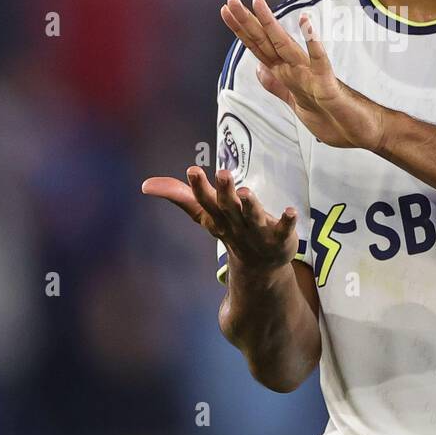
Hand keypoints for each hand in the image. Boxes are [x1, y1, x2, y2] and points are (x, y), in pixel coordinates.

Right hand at [141, 167, 298, 275]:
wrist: (259, 265)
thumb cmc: (230, 229)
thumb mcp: (205, 213)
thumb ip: (180, 196)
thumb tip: (146, 185)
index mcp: (217, 217)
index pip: (205, 201)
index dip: (199, 186)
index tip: (192, 169)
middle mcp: (236, 223)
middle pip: (229, 206)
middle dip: (225, 191)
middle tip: (223, 173)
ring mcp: (257, 232)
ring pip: (253, 217)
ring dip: (251, 205)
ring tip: (246, 191)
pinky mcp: (280, 237)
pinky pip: (283, 229)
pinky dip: (287, 222)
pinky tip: (290, 211)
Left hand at [221, 0, 389, 150]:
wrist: (360, 130)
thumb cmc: (331, 117)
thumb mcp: (295, 102)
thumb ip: (277, 85)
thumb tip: (259, 69)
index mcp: (287, 73)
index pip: (258, 48)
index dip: (240, 30)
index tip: (225, 10)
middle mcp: (296, 69)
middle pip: (266, 42)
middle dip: (247, 21)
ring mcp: (311, 74)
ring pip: (286, 45)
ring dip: (270, 24)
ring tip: (258, 2)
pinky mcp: (327, 84)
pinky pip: (319, 61)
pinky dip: (312, 43)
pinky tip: (305, 23)